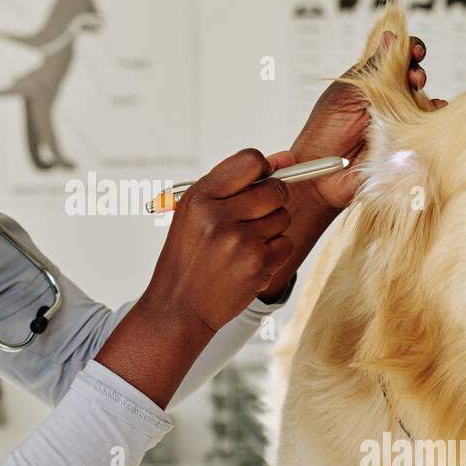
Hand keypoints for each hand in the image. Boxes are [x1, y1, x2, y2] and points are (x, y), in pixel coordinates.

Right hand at [145, 148, 295, 333]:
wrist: (179, 307)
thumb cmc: (190, 256)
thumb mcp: (196, 213)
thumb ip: (237, 183)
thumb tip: (287, 158)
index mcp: (200, 197)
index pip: (251, 160)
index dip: (263, 170)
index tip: (260, 182)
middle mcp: (219, 215)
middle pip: (276, 189)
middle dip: (271, 202)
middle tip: (250, 219)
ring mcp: (240, 241)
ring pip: (283, 217)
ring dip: (271, 230)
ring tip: (243, 245)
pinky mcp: (257, 264)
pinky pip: (286, 244)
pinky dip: (274, 254)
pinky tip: (249, 263)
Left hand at [290, 32, 445, 209]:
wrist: (323, 175)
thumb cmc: (325, 133)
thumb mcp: (346, 94)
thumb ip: (371, 68)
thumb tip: (390, 38)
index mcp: (370, 82)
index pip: (395, 57)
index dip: (407, 50)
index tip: (412, 51)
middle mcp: (388, 98)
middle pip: (414, 74)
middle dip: (417, 70)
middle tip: (413, 76)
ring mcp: (400, 118)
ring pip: (424, 97)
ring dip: (426, 91)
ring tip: (417, 92)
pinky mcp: (408, 140)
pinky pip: (430, 125)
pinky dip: (435, 116)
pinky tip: (433, 111)